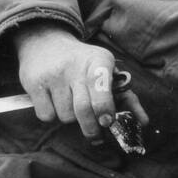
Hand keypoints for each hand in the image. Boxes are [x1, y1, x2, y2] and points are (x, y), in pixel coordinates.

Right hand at [14, 24, 148, 141]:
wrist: (45, 42)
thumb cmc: (84, 63)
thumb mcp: (106, 70)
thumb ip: (126, 97)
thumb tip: (144, 123)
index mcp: (98, 60)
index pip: (101, 85)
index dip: (104, 106)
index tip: (107, 121)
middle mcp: (74, 66)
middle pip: (83, 109)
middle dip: (91, 128)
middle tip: (96, 135)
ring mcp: (52, 75)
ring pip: (65, 116)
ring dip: (70, 118)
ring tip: (70, 103)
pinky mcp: (33, 83)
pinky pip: (46, 116)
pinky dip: (51, 115)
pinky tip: (54, 101)